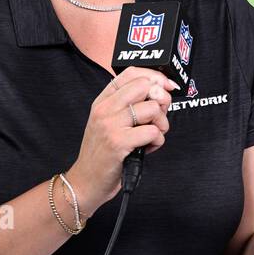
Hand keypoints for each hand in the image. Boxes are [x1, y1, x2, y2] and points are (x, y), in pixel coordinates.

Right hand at [67, 67, 177, 210]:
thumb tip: (162, 92)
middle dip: (162, 102)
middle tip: (157, 118)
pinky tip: (147, 148)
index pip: (132, 73)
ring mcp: (110, 125)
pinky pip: (153, 132)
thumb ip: (133, 106)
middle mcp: (105, 109)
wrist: (86, 181)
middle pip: (146, 87)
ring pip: (153, 109)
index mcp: (103, 100)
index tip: (167, 87)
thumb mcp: (111, 122)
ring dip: (161, 125)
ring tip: (151, 137)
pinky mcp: (118, 142)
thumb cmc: (103, 152)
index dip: (155, 76)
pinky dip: (157, 142)